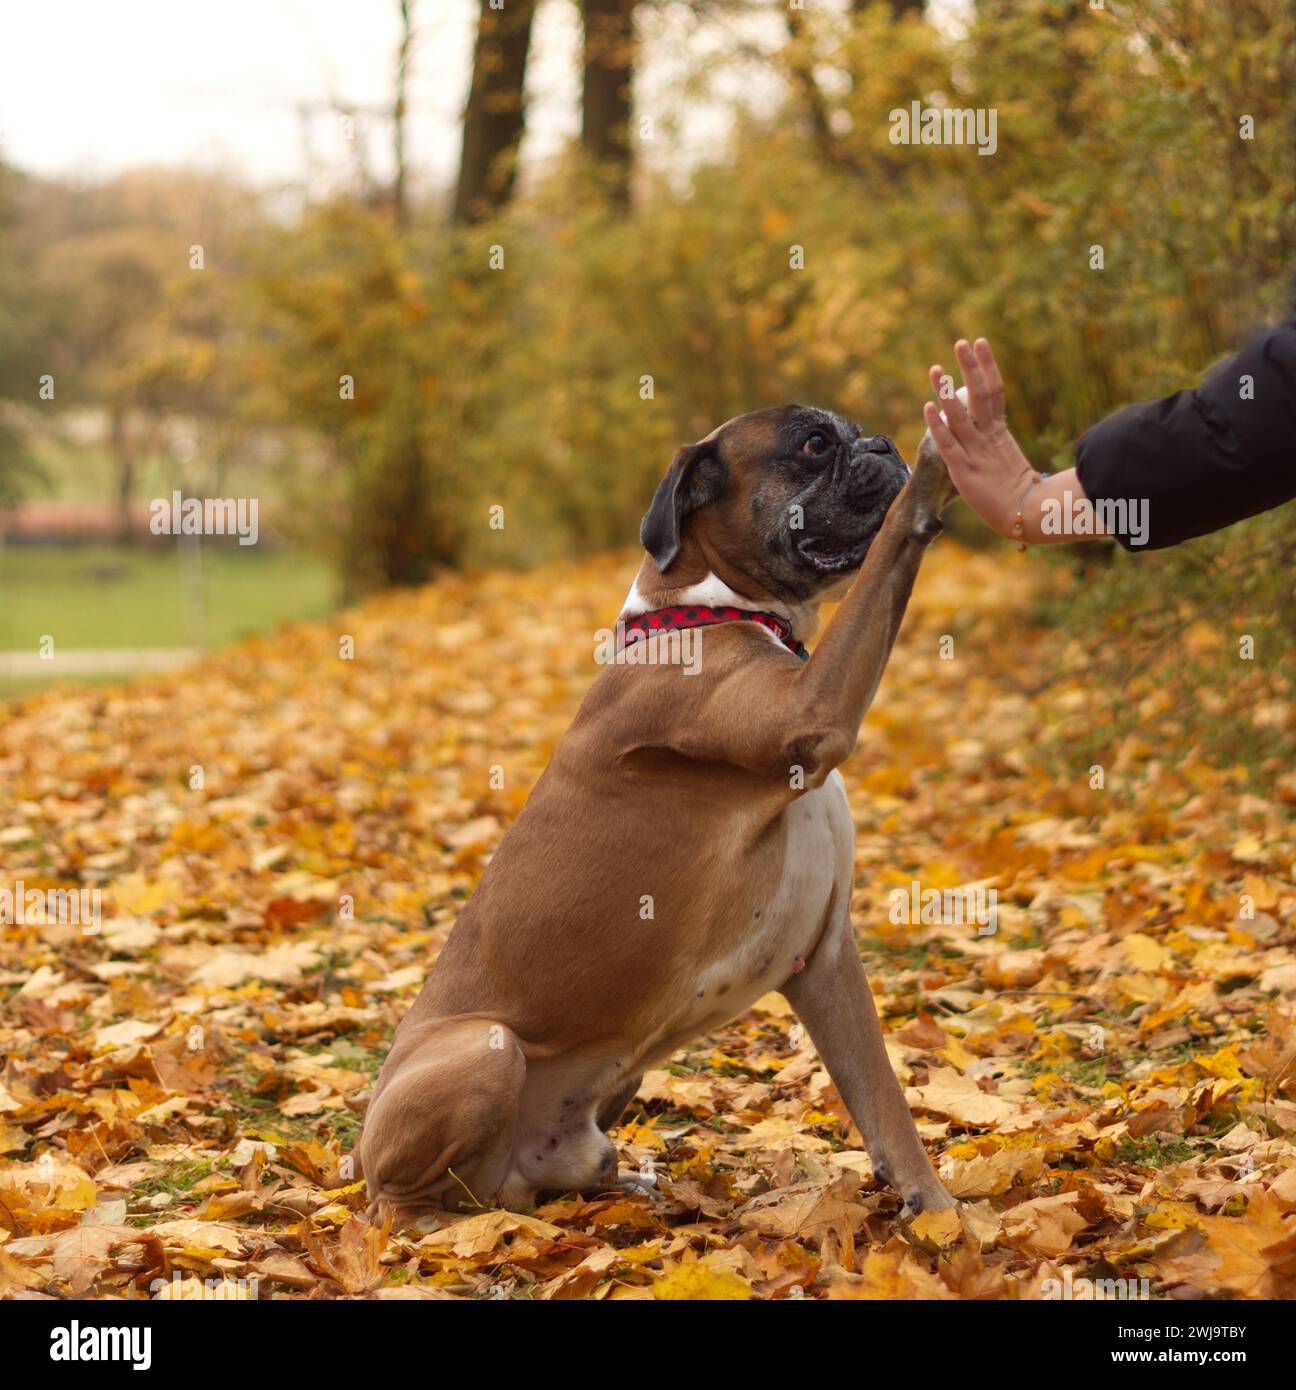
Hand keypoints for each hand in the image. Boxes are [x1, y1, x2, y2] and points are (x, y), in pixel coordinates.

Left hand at [922, 338, 1036, 539]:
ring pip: (961, 416)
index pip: (995, 391)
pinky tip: (928, 407)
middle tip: (960, 342)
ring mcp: (976, 452)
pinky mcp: (964, 471)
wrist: (1025, 514)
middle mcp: (988, 437)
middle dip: (970, 367)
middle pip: (981, 395)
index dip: (986, 366)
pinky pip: (949, 444)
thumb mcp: (1006, 461)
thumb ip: (995, 444)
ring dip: (946, 392)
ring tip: (935, 370)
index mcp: (1000, 432)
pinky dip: (937, 425)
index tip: (979, 342)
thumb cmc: (1019, 493)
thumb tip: (989, 431)